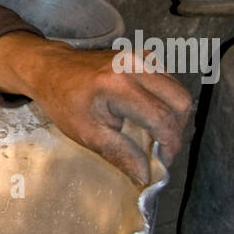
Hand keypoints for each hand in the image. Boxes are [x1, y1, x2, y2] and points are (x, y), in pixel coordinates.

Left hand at [0, 33, 192, 183]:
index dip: (168, 143)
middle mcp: (135, 65)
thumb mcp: (87, 134)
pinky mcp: (145, 56)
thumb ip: (121, 154)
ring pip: (179, 91)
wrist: (52, 70)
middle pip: (180, 101)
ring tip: (155, 135)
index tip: (163, 162)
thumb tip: (146, 176)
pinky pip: (170, 83)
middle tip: (161, 150)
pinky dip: (167, 103)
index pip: (160, 117)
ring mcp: (142, 57)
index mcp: (118, 85)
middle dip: (176, 130)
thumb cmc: (64, 102)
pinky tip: (150, 117)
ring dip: (174, 117)